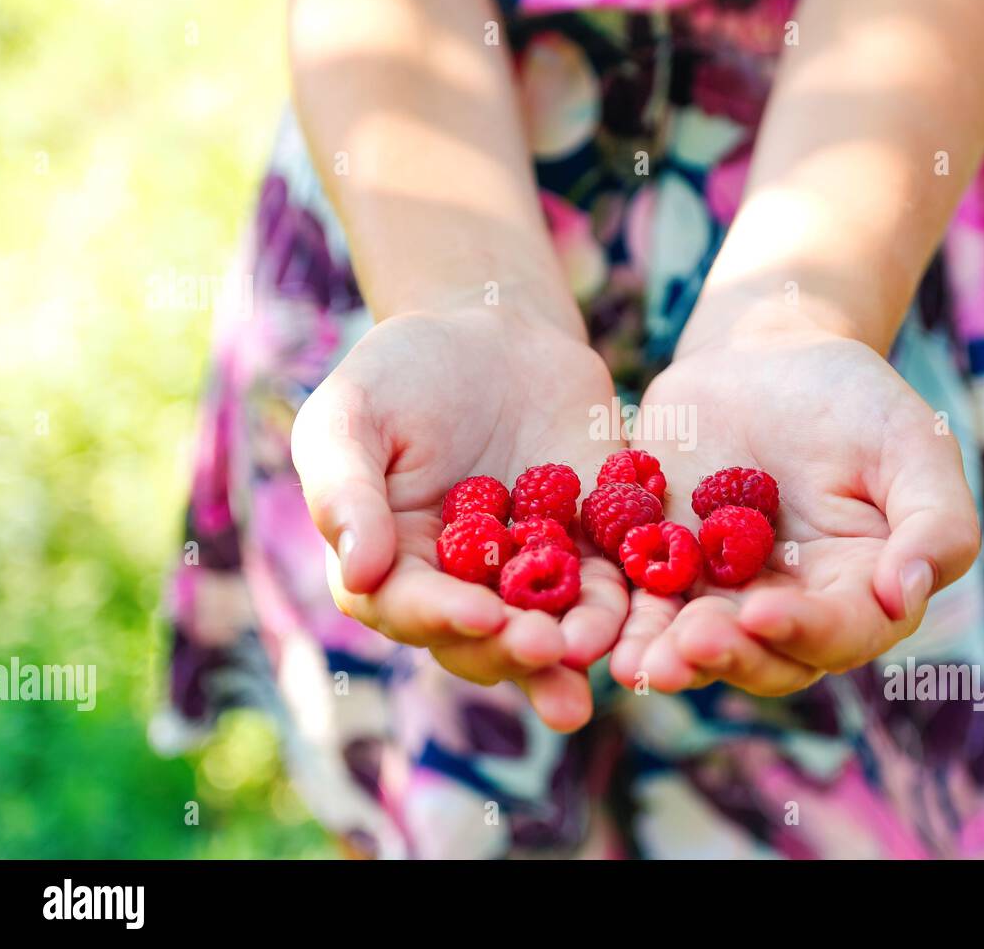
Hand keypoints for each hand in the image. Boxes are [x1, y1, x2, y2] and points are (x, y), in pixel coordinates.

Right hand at [291, 307, 626, 730]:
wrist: (491, 332)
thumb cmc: (401, 372)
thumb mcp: (350, 414)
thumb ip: (345, 489)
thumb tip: (357, 573)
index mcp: (390, 567)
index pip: (409, 607)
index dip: (443, 616)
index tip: (481, 614)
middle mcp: (458, 588)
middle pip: (482, 641)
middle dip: (513, 650)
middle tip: (546, 648)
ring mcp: (527, 576)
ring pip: (548, 629)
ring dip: (571, 646)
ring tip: (592, 649)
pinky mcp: (588, 551)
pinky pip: (606, 586)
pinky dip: (620, 604)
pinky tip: (638, 617)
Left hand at [609, 317, 979, 696]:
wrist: (764, 355)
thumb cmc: (853, 397)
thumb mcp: (912, 442)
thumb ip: (933, 519)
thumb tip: (908, 594)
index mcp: (862, 589)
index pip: (843, 630)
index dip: (807, 629)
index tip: (766, 611)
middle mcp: (794, 608)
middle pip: (767, 658)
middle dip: (729, 657)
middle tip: (693, 643)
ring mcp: (725, 594)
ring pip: (700, 646)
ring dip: (671, 659)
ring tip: (640, 665)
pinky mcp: (664, 570)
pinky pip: (644, 606)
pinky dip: (625, 623)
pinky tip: (599, 633)